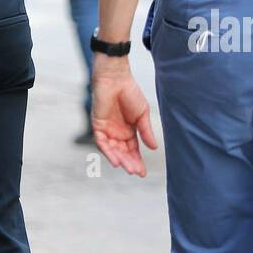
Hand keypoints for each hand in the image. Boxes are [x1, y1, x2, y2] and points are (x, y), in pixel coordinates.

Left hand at [91, 56, 157, 176]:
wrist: (116, 79)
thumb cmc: (130, 93)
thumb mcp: (142, 115)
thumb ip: (146, 131)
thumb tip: (155, 148)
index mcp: (128, 131)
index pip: (133, 151)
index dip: (137, 161)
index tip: (142, 173)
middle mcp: (117, 134)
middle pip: (123, 153)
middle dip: (130, 163)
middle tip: (136, 172)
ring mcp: (107, 130)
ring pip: (112, 150)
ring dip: (120, 160)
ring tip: (128, 169)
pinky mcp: (98, 126)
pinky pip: (102, 143)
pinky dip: (108, 152)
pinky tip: (116, 160)